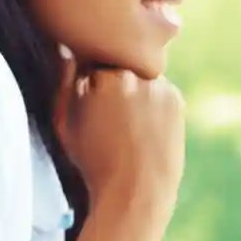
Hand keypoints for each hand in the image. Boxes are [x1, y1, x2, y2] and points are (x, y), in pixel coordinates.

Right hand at [53, 46, 185, 211]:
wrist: (135, 192)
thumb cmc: (92, 161)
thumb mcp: (64, 125)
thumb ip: (63, 82)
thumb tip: (66, 48)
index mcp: (102, 77)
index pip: (92, 60)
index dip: (88, 81)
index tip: (89, 103)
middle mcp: (133, 75)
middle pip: (118, 66)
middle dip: (112, 83)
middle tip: (109, 118)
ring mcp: (159, 86)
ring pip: (140, 77)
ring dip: (134, 90)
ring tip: (128, 127)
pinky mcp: (176, 99)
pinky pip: (159, 91)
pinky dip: (152, 104)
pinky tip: (145, 129)